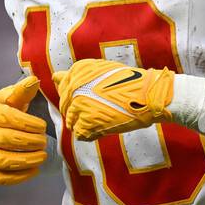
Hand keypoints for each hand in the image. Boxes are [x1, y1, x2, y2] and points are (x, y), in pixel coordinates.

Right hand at [0, 74, 48, 184]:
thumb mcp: (8, 97)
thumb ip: (21, 90)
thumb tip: (35, 81)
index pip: (5, 118)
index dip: (27, 124)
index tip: (42, 126)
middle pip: (4, 140)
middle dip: (29, 142)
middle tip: (44, 141)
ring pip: (1, 161)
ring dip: (26, 160)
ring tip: (42, 156)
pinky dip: (18, 177)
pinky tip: (33, 170)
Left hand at [51, 59, 173, 141]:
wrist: (149, 95)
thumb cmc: (128, 83)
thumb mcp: (100, 71)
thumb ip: (75, 76)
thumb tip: (55, 77)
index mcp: (77, 71)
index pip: (63, 90)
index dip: (76, 98)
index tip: (90, 100)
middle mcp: (74, 87)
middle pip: (65, 107)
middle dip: (78, 112)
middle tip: (98, 110)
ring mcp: (80, 105)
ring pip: (71, 121)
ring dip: (84, 123)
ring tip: (102, 118)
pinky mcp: (88, 122)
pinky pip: (80, 134)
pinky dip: (90, 134)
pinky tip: (103, 126)